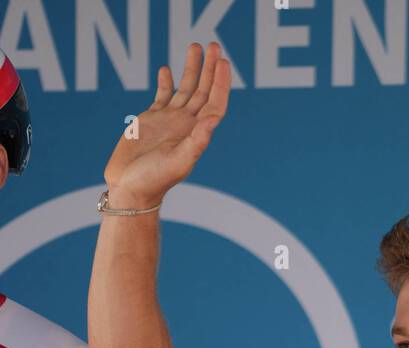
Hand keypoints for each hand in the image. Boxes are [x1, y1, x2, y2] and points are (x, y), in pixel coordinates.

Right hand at [103, 41, 230, 207]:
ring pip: (184, 89)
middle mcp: (185, 125)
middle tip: (214, 45)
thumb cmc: (155, 181)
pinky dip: (165, 82)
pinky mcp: (150, 120)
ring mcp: (169, 121)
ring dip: (191, 68)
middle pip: (203, 91)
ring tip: (195, 46)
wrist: (131, 188)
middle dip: (210, 68)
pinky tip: (166, 70)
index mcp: (195, 133)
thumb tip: (212, 120)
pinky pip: (162, 96)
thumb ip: (197, 142)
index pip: (214, 103)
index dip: (221, 83)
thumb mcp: (178, 162)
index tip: (223, 62)